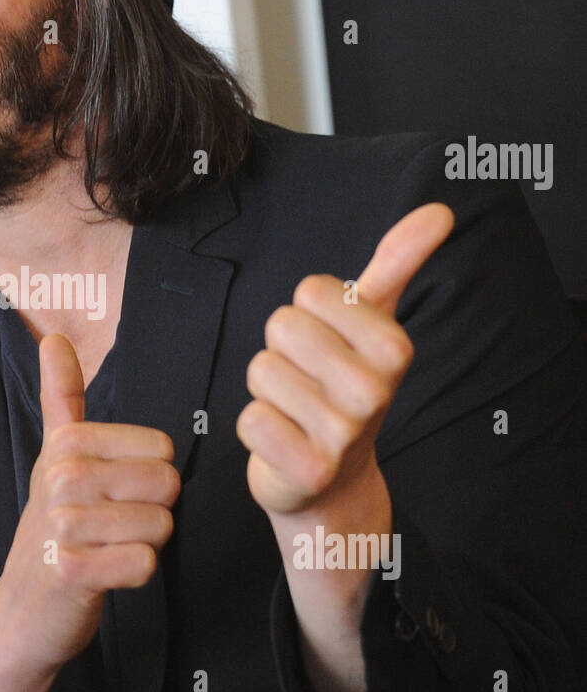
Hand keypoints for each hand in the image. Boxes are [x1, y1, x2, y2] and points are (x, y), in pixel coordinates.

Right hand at [0, 334, 179, 676]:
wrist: (22, 611)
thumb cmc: (54, 530)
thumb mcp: (54, 458)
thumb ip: (62, 397)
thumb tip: (54, 336)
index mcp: (66, 445)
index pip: (160, 448)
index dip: (150, 479)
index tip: (111, 494)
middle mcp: (61, 478)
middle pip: (166, 485)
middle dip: (153, 513)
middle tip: (112, 527)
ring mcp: (63, 525)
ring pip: (161, 526)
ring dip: (144, 546)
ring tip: (105, 550)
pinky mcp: (73, 572)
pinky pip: (145, 564)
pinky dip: (135, 576)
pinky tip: (105, 575)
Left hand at [237, 203, 454, 520]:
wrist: (331, 481)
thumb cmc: (344, 386)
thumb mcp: (373, 323)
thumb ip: (398, 264)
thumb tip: (440, 210)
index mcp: (394, 348)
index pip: (309, 290)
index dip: (306, 313)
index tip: (328, 342)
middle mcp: (375, 391)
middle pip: (281, 326)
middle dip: (281, 351)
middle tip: (307, 380)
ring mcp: (344, 434)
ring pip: (261, 370)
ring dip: (267, 389)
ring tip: (296, 411)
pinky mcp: (309, 470)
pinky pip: (250, 419)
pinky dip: (256, 428)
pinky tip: (284, 442)